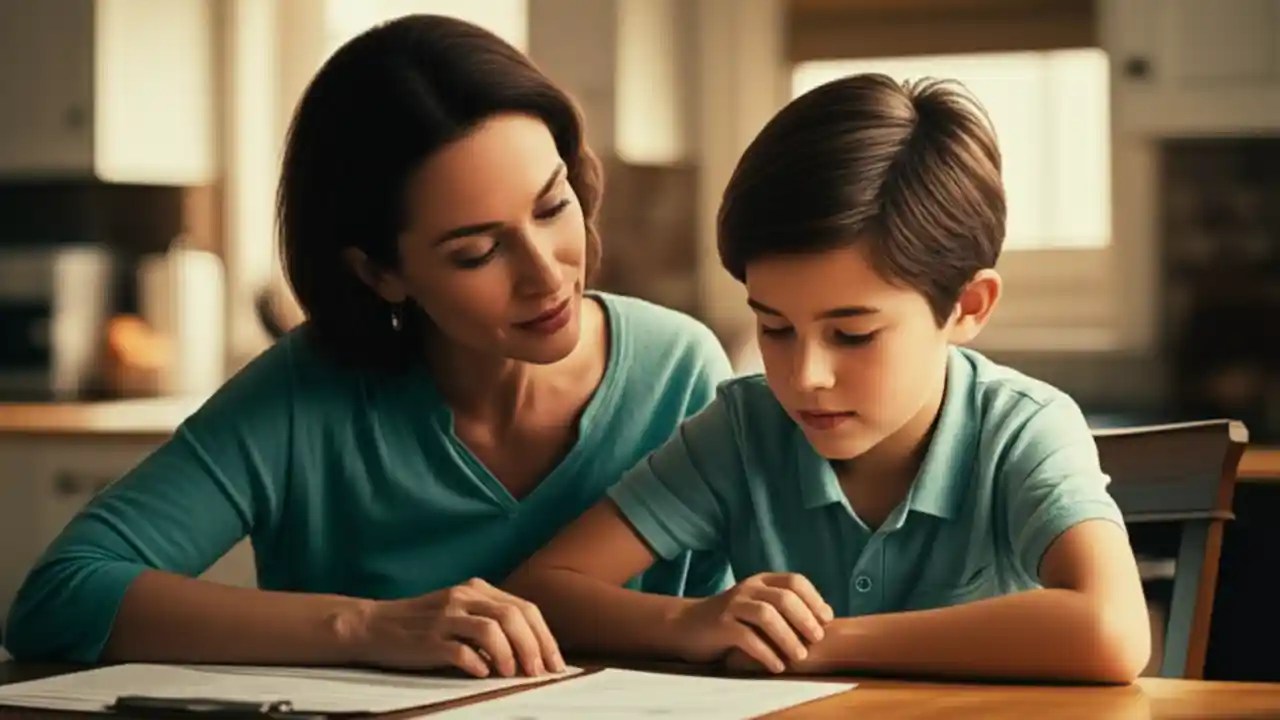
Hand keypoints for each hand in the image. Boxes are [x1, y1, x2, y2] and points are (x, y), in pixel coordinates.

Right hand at [344, 578, 563, 677]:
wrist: (374, 625)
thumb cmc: (423, 625)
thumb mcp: (460, 612)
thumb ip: (491, 623)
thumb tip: (530, 653)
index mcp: (476, 589)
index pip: (524, 607)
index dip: (544, 636)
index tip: (555, 662)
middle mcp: (464, 597)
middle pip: (513, 616)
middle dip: (534, 646)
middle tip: (540, 672)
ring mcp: (445, 616)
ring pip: (492, 629)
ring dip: (509, 654)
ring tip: (513, 674)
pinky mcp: (428, 639)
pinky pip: (460, 650)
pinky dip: (477, 664)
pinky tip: (482, 674)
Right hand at [670, 573, 833, 673]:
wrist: (687, 625)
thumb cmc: (731, 620)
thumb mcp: (757, 607)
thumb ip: (783, 609)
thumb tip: (823, 621)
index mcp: (761, 581)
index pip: (794, 581)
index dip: (814, 599)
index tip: (827, 620)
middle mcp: (748, 588)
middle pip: (783, 597)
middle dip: (805, 619)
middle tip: (817, 639)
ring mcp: (732, 605)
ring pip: (766, 615)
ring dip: (787, 637)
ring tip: (800, 656)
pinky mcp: (720, 625)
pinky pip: (747, 637)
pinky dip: (766, 653)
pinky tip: (777, 666)